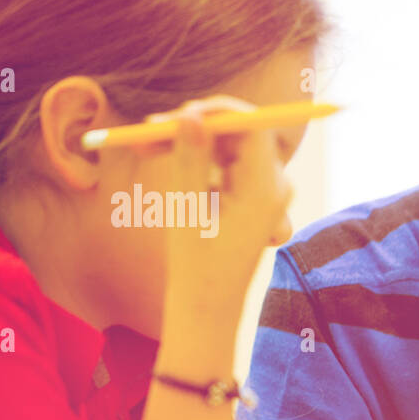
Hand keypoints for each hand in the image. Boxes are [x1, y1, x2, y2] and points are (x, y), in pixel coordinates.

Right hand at [131, 96, 293, 307]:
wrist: (207, 306)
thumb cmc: (195, 264)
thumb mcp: (186, 207)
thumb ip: (190, 158)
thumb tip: (190, 115)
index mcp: (266, 189)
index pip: (251, 127)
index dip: (213, 113)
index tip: (174, 116)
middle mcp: (275, 187)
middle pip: (240, 133)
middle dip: (194, 126)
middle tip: (147, 128)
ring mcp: (267, 191)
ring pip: (230, 146)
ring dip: (190, 141)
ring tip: (143, 148)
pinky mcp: (253, 196)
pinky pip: (229, 163)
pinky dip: (199, 159)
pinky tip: (162, 158)